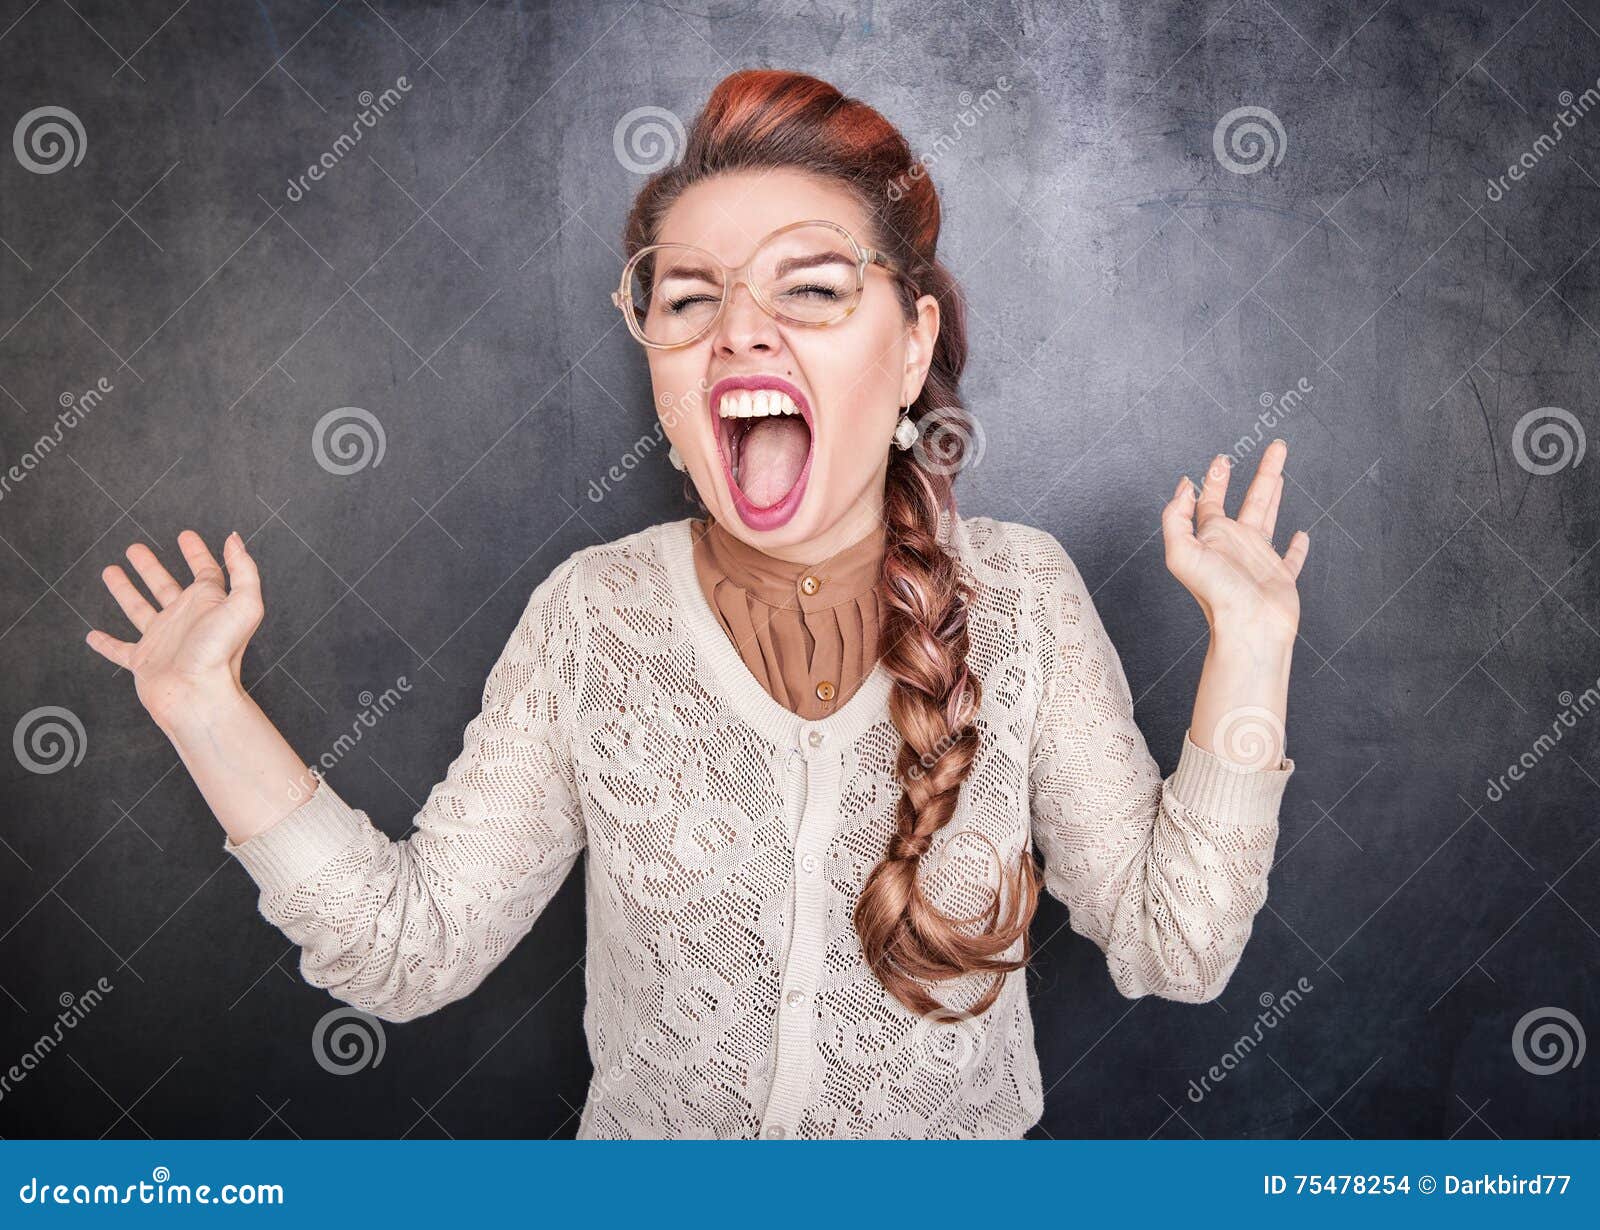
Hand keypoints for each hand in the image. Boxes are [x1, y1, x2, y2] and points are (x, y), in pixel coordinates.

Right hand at [85, 530, 264, 725]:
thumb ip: (244, 570)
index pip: (205, 571)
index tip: (185, 535)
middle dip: (151, 566)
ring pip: (139, 610)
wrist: (198, 694)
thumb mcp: (244, 604)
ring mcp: (163, 641)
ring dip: (125, 591)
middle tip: (134, 547)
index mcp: (208, 605)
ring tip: (110, 570)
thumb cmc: (221, 653)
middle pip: (165, 586)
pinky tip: (92, 636)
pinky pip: (119, 650)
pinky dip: (105, 644)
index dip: (197, 552)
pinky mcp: (143, 662)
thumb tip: (234, 540)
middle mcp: (185, 620)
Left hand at [1161, 439, 1307, 645]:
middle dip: (1259, 473)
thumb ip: (1176, 520)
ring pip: (1269, 518)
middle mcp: (1235, 545)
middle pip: (1249, 500)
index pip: (1210, 501)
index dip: (1213, 479)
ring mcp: (1259, 560)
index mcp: (1213, 538)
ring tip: (1280, 473)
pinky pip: (1291, 557)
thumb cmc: (1218, 596)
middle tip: (1272, 449)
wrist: (1249, 628)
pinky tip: (1301, 534)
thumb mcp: (1182, 552)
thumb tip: (1183, 490)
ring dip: (1275, 494)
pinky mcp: (1280, 577)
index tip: (1221, 460)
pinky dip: (1297, 547)